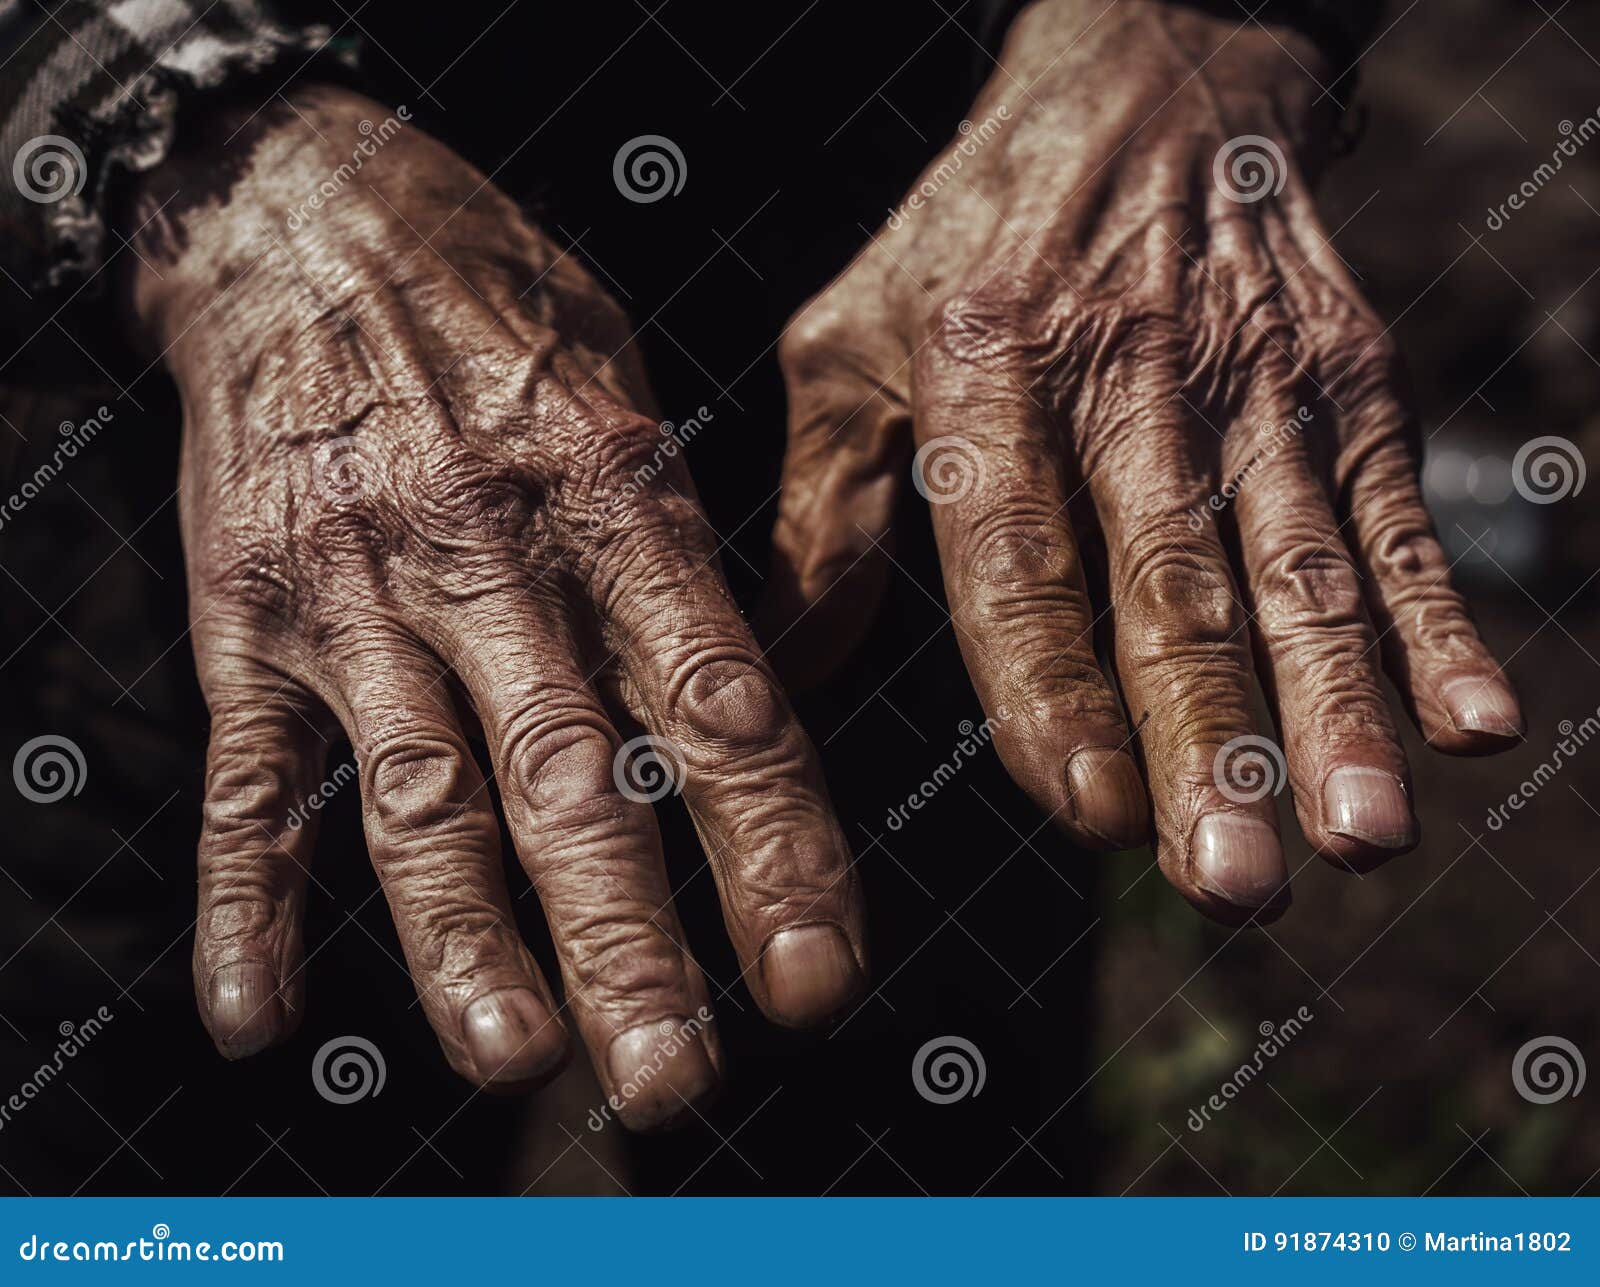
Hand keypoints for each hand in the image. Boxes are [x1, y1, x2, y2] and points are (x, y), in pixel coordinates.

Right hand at [123, 86, 864, 1123]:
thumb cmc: (502, 313)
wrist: (308, 215)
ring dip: (465, 943)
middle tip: (677, 1078)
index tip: (816, 972)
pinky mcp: (250, 618)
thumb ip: (691, 554)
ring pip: (419, 798)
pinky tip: (260, 1012)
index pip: (716, 704)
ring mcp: (361, 597)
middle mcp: (494, 560)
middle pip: (572, 779)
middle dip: (629, 942)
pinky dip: (250, 903)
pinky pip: (252, 777)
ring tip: (516, 1061)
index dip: (772, 847)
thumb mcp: (632, 394)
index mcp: (617, 502)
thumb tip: (768, 703)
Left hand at [764, 0, 1521, 922]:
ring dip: (1333, 708)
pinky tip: (1474, 726)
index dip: (1053, 681)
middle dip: (1206, 739)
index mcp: (985, 371)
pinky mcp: (1348, 378)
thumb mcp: (856, 343)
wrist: (1146, 86)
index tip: (1086, 809)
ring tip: (1360, 836)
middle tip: (1230, 880)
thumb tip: (786, 670)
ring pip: (1297, 564)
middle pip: (1174, 577)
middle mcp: (1129, 377)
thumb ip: (825, 510)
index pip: (1017, 549)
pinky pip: (1393, 512)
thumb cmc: (972, 241)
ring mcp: (1253, 379)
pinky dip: (1436, 619)